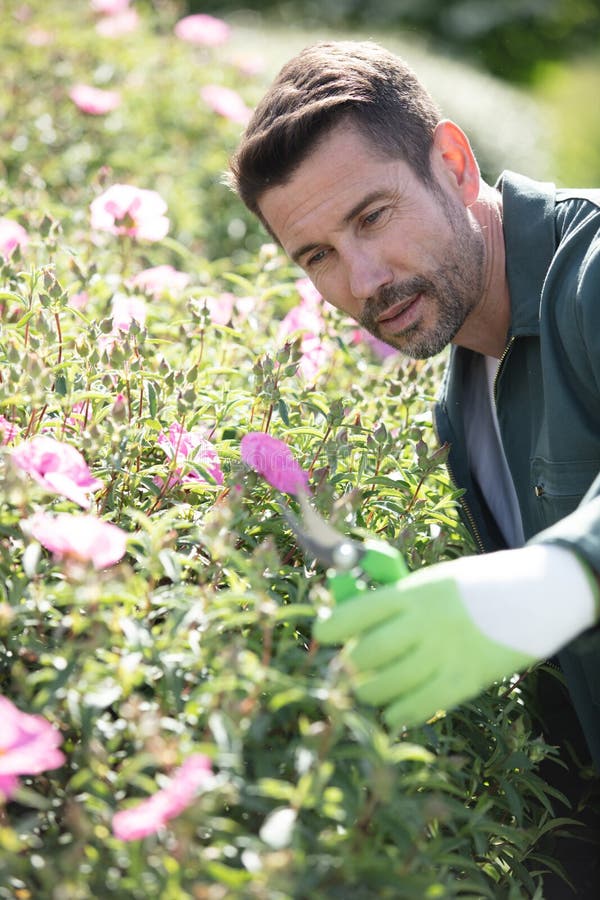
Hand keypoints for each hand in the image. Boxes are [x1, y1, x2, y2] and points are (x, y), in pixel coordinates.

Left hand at [314, 544, 598, 728]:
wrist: (530, 596)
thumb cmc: (467, 589)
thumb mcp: (429, 582)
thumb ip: (392, 599)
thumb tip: (348, 609)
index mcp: (412, 593)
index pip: (358, 612)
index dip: (334, 626)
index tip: (322, 635)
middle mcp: (423, 624)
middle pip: (367, 655)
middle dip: (351, 667)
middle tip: (352, 668)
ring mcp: (444, 654)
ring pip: (388, 686)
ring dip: (370, 693)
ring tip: (370, 690)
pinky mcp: (463, 680)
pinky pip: (419, 706)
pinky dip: (399, 714)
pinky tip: (393, 713)